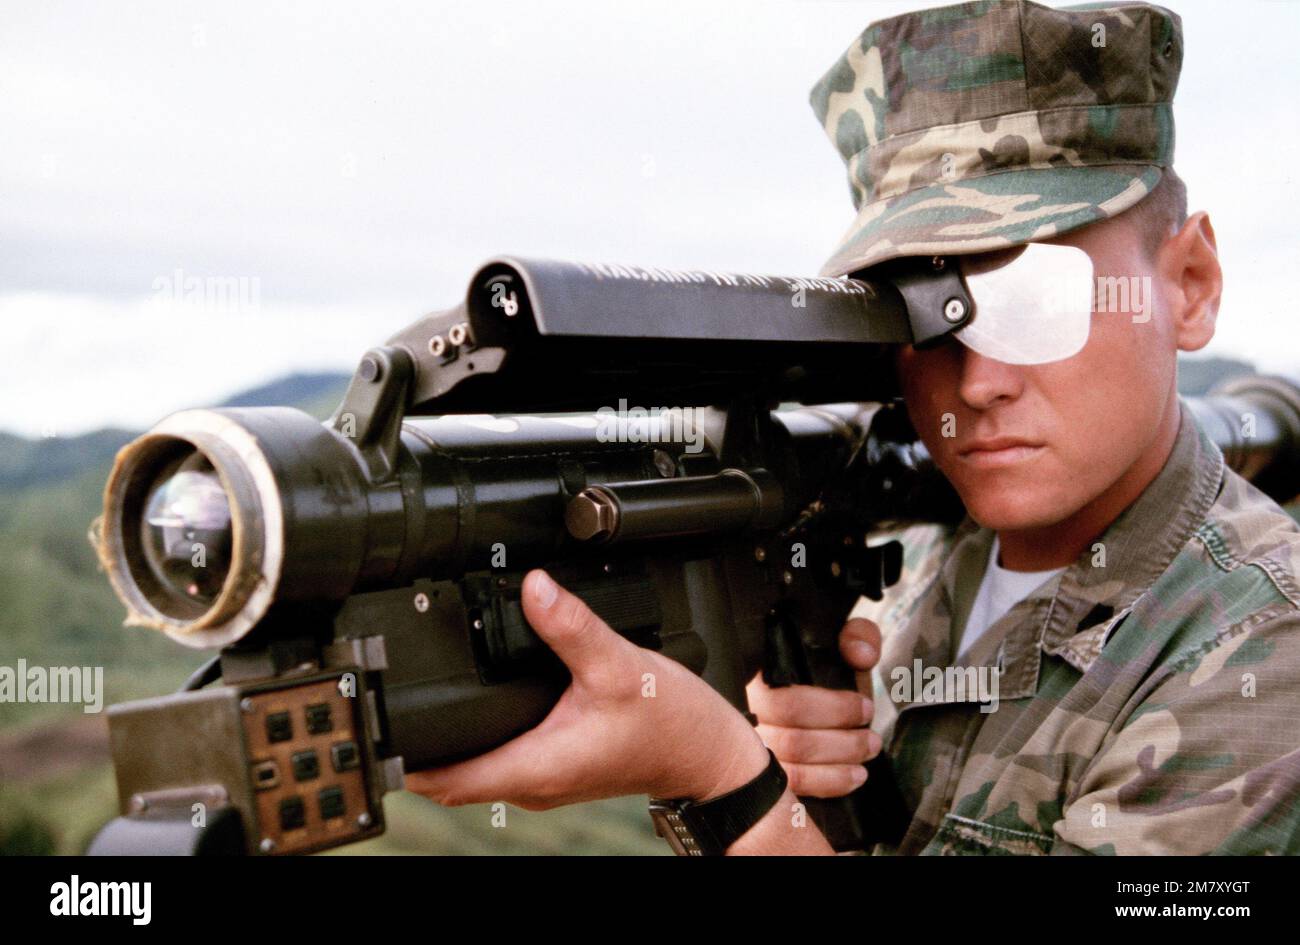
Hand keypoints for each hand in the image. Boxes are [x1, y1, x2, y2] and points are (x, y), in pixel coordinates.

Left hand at [406, 569, 769, 809]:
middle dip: (420, 751)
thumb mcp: (619, 665)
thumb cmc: (672, 724)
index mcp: (539, 765)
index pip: (451, 780)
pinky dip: (480, 742)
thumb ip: (571, 626)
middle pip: (453, 779)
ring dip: (450, 747)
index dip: (411, 761)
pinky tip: (481, 707)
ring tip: (426, 702)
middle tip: (393, 706)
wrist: (708, 753)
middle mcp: (535, 781)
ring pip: (476, 772)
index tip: (384, 734)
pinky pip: (501, 763)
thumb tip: (535, 588)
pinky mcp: (557, 768)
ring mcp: (545, 779)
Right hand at [745, 617, 883, 797]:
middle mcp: (745, 715)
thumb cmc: (817, 668)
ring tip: (866, 759)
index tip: (866, 707)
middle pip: (792, 741)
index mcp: (758, 678)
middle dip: (843, 743)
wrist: (802, 690)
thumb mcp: (838, 642)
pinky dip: (826, 785)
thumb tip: (860, 654)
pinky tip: (850, 778)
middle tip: (872, 740)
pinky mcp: (758, 774)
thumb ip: (856, 636)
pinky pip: (792, 788)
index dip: (834, 710)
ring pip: (792, 770)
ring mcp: (748, 748)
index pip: (787, 702)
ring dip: (837, 768)